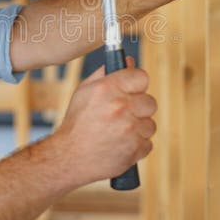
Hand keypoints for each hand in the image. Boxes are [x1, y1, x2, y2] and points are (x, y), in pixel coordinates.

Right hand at [55, 59, 156, 185]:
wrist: (69, 157)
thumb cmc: (77, 123)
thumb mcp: (84, 91)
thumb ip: (107, 73)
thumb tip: (129, 61)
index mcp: (108, 88)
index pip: (142, 77)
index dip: (137, 84)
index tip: (132, 90)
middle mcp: (120, 106)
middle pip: (150, 102)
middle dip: (138, 108)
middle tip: (122, 115)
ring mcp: (129, 129)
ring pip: (150, 124)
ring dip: (138, 129)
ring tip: (118, 132)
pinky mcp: (135, 149)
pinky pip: (148, 143)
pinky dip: (136, 145)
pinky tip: (120, 145)